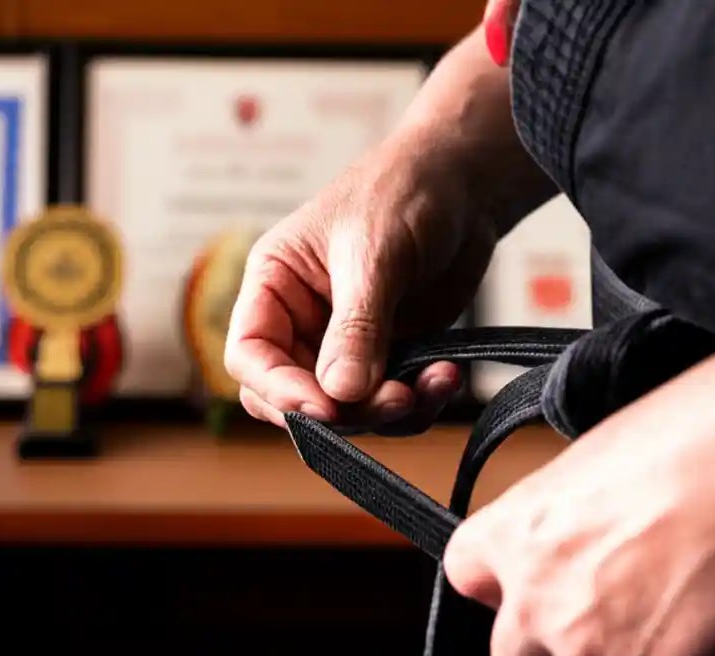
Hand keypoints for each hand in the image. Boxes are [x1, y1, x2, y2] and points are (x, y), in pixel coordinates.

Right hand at [222, 129, 491, 430]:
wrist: (465, 183)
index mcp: (274, 285)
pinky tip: (446, 377)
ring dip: (387, 412)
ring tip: (432, 385)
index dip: (278, 390)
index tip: (325, 408)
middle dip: (341, 410)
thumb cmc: (402, 192)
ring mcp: (344, 344)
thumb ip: (357, 326)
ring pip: (345, 408)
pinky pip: (390, 402)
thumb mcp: (374, 254)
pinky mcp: (389, 355)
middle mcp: (300, 322)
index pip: (250, 355)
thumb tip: (340, 394)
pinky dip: (418, 402)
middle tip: (393, 402)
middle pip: (293, 395)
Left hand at [442, 327, 714, 655]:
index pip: (468, 574)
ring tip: (670, 628)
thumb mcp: (604, 456)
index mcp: (517, 533)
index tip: (519, 584)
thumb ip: (570, 514)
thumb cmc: (702, 432)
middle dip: (548, 652)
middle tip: (598, 626)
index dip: (498, 583)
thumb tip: (584, 528)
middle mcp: (542, 604)